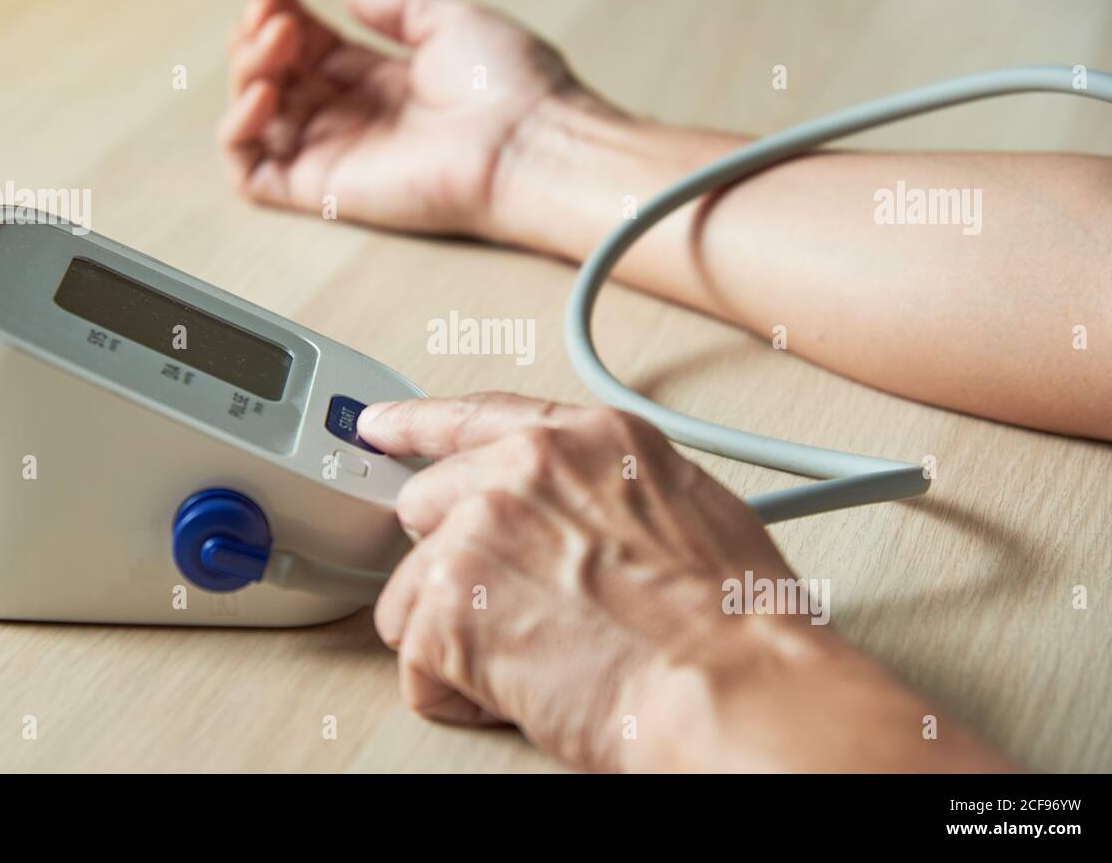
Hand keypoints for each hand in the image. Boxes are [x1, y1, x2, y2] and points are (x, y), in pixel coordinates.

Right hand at [220, 0, 579, 235]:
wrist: (530, 143)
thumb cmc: (514, 88)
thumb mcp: (452, 19)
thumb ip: (397, 5)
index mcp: (382, 81)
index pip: (306, 44)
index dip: (276, 7)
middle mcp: (354, 118)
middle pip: (275, 74)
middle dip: (257, 31)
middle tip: (273, 8)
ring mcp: (336, 155)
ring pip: (255, 115)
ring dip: (246, 67)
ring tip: (277, 37)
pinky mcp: (325, 191)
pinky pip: (251, 171)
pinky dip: (237, 128)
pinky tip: (263, 90)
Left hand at [356, 392, 814, 771]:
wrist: (733, 686)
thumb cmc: (733, 620)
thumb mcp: (686, 507)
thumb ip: (606, 493)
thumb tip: (583, 522)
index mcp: (585, 439)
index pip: (477, 417)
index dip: (416, 424)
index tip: (377, 425)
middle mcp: (521, 468)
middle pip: (425, 510)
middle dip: (455, 568)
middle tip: (513, 614)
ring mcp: (476, 530)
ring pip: (412, 595)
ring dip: (457, 639)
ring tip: (538, 662)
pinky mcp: (446, 606)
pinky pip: (417, 666)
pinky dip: (457, 695)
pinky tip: (524, 693)